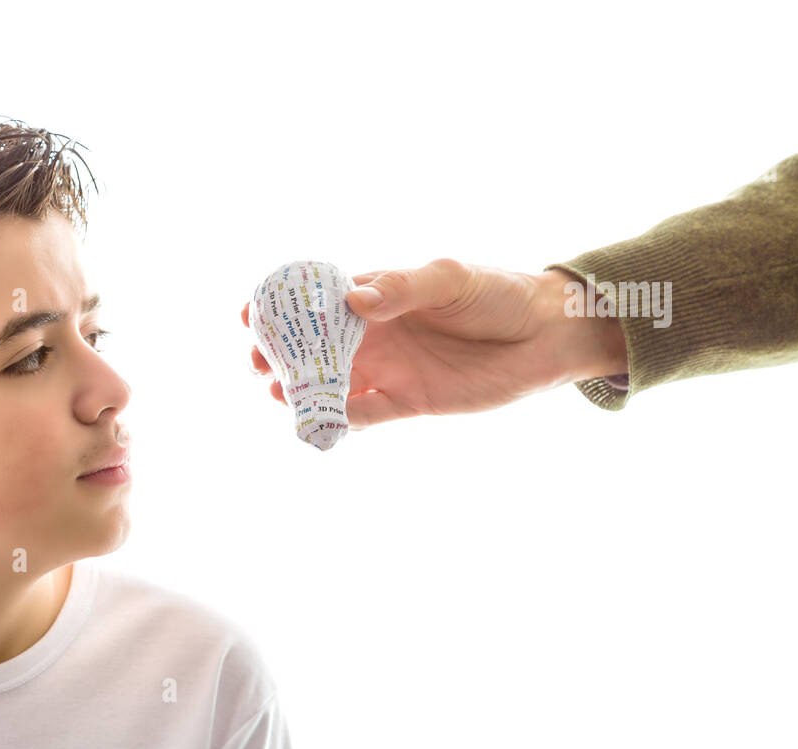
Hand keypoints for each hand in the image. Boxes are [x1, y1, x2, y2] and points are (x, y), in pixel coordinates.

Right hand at [241, 259, 626, 427]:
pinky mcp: (407, 403)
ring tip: (278, 392)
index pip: (319, 301)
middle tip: (256, 363)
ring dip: (302, 389)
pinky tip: (318, 420)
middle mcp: (375, 335)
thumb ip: (403, 288)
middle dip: (280, 354)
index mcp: (378, 296)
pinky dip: (339, 419)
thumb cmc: (499, 294)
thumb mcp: (450, 279)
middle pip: (314, 347)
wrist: (546, 335)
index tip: (251, 314)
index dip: (282, 308)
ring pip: (331, 383)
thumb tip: (354, 301)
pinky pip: (365, 414)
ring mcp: (388, 370)